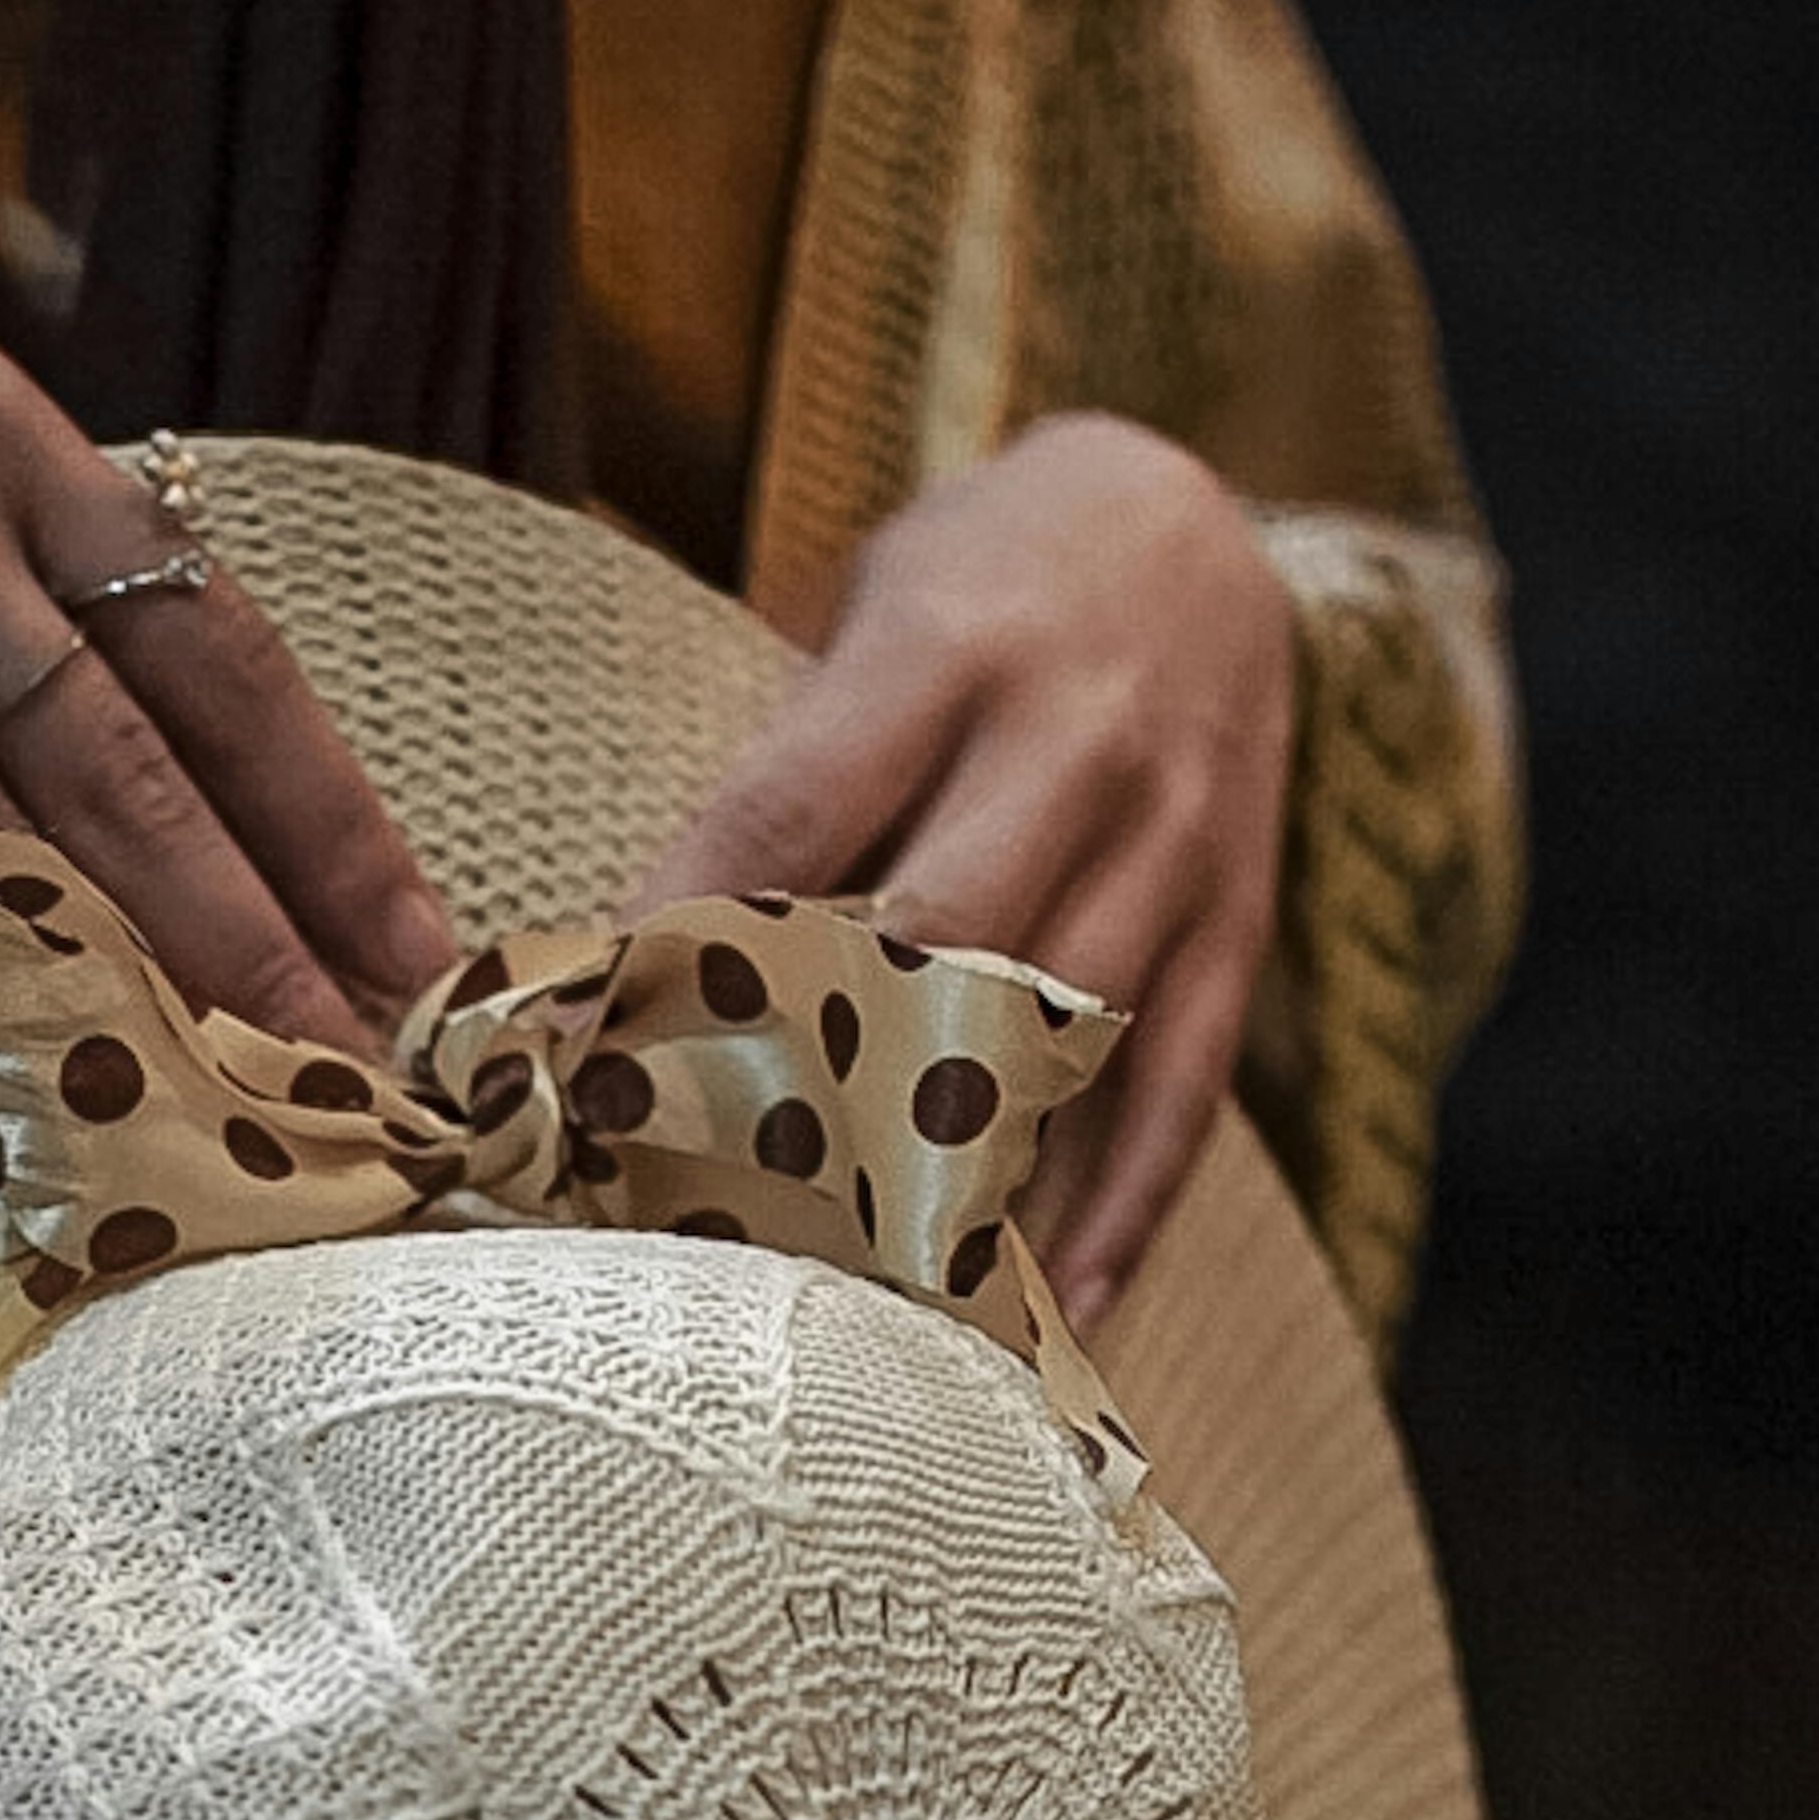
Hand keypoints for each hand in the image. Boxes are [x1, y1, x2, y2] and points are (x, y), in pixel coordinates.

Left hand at [635, 415, 1293, 1318]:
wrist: (1196, 512)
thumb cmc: (979, 574)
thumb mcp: (868, 606)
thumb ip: (788, 763)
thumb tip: (637, 953)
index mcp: (946, 650)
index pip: (787, 821)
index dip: (679, 946)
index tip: (579, 1060)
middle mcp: (1073, 743)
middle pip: (931, 942)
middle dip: (806, 1077)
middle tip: (693, 1201)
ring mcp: (1172, 838)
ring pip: (1053, 1035)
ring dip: (947, 1169)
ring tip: (843, 1294)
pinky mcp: (1239, 914)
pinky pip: (1182, 1088)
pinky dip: (1119, 1208)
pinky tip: (1049, 1307)